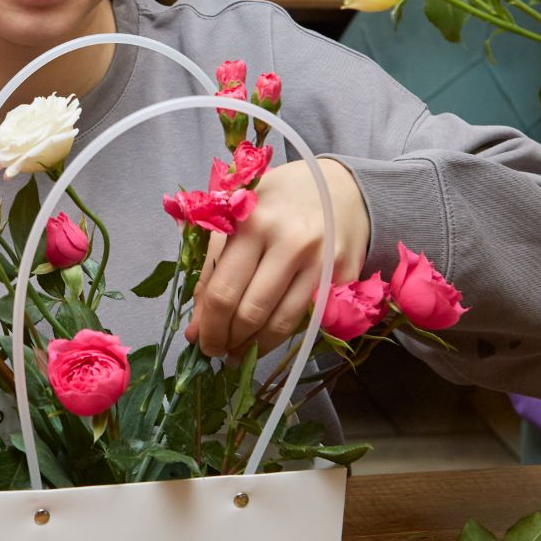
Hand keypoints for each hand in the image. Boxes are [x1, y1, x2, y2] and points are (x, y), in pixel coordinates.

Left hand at [185, 158, 370, 358]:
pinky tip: (269, 337)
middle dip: (229, 341)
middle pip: (250, 312)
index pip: (223, 291)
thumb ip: (214, 270)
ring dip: (256, 348)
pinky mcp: (344, 277)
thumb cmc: (279, 202)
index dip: (209, 328)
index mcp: (253, 223)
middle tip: (221, 353)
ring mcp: (321, 261)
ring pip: (281, 324)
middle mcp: (290, 242)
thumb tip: (196, 330)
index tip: (202, 344)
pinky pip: (307, 320)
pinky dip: (284, 335)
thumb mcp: (238, 221)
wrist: (341, 187)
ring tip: (241, 353)